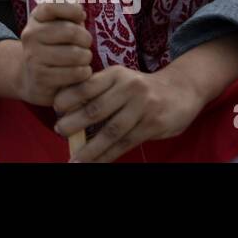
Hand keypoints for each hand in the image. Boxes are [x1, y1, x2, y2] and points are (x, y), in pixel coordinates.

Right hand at [13, 2, 92, 105]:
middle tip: (86, 44)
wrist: (32, 78)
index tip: (81, 15)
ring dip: (86, 57)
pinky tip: (80, 72)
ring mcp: (34, 57)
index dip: (71, 9)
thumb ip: (69, 15)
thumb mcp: (57, 26)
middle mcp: (31, 36)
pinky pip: (74, 73)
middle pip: (70, 31)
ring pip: (75, 54)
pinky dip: (84, 73)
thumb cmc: (53, 47)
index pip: (52, 6)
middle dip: (86, 39)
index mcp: (35, 19)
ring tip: (84, 59)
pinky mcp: (42, 78)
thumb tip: (80, 13)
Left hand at [52, 65, 203, 162]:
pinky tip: (95, 162)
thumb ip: (100, 91)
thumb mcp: (121, 80)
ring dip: (90, 148)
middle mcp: (128, 88)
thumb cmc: (141, 87)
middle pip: (95, 109)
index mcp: (115, 74)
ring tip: (74, 158)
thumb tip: (70, 112)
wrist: (181, 89)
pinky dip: (108, 155)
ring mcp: (141, 107)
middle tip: (59, 131)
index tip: (55, 108)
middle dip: (73, 123)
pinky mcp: (152, 125)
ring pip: (110, 131)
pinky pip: (125, 143)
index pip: (86, 85)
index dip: (68, 98)